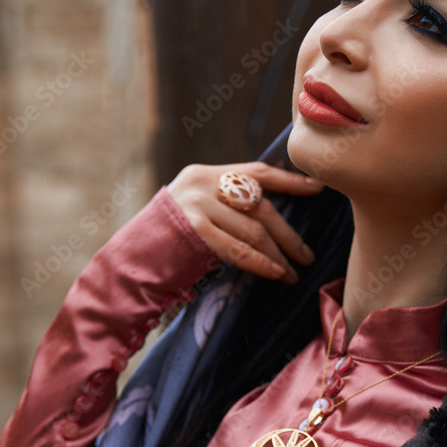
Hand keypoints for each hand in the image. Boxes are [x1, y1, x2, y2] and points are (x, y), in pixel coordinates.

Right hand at [166, 161, 324, 283]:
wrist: (128, 260)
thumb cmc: (167, 243)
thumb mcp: (196, 210)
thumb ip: (226, 205)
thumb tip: (271, 219)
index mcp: (206, 174)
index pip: (257, 172)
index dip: (290, 181)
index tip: (317, 190)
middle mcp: (203, 183)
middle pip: (262, 206)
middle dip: (288, 235)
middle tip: (307, 256)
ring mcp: (198, 204)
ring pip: (255, 230)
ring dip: (278, 255)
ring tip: (292, 274)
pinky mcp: (195, 228)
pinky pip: (239, 248)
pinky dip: (261, 263)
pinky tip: (275, 274)